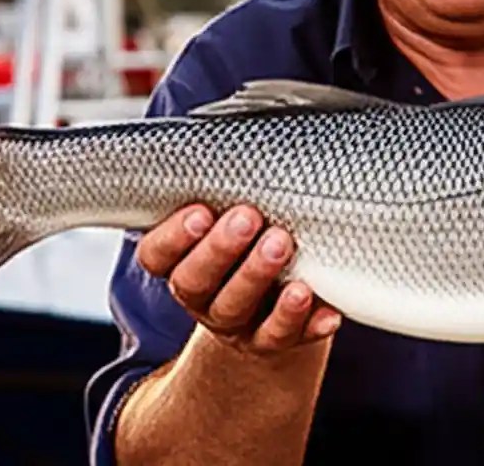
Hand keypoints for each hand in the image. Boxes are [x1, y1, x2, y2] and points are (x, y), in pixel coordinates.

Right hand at [135, 204, 341, 354]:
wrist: (273, 314)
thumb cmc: (251, 245)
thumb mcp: (230, 219)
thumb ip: (227, 195)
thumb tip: (244, 142)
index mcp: (181, 263)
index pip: (157, 255)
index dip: (173, 236)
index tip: (201, 211)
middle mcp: (203, 297)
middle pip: (195, 282)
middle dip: (220, 249)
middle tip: (249, 217)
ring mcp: (236, 324)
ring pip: (236, 307)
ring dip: (257, 276)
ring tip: (283, 244)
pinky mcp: (274, 342)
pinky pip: (286, 336)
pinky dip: (307, 322)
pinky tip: (326, 309)